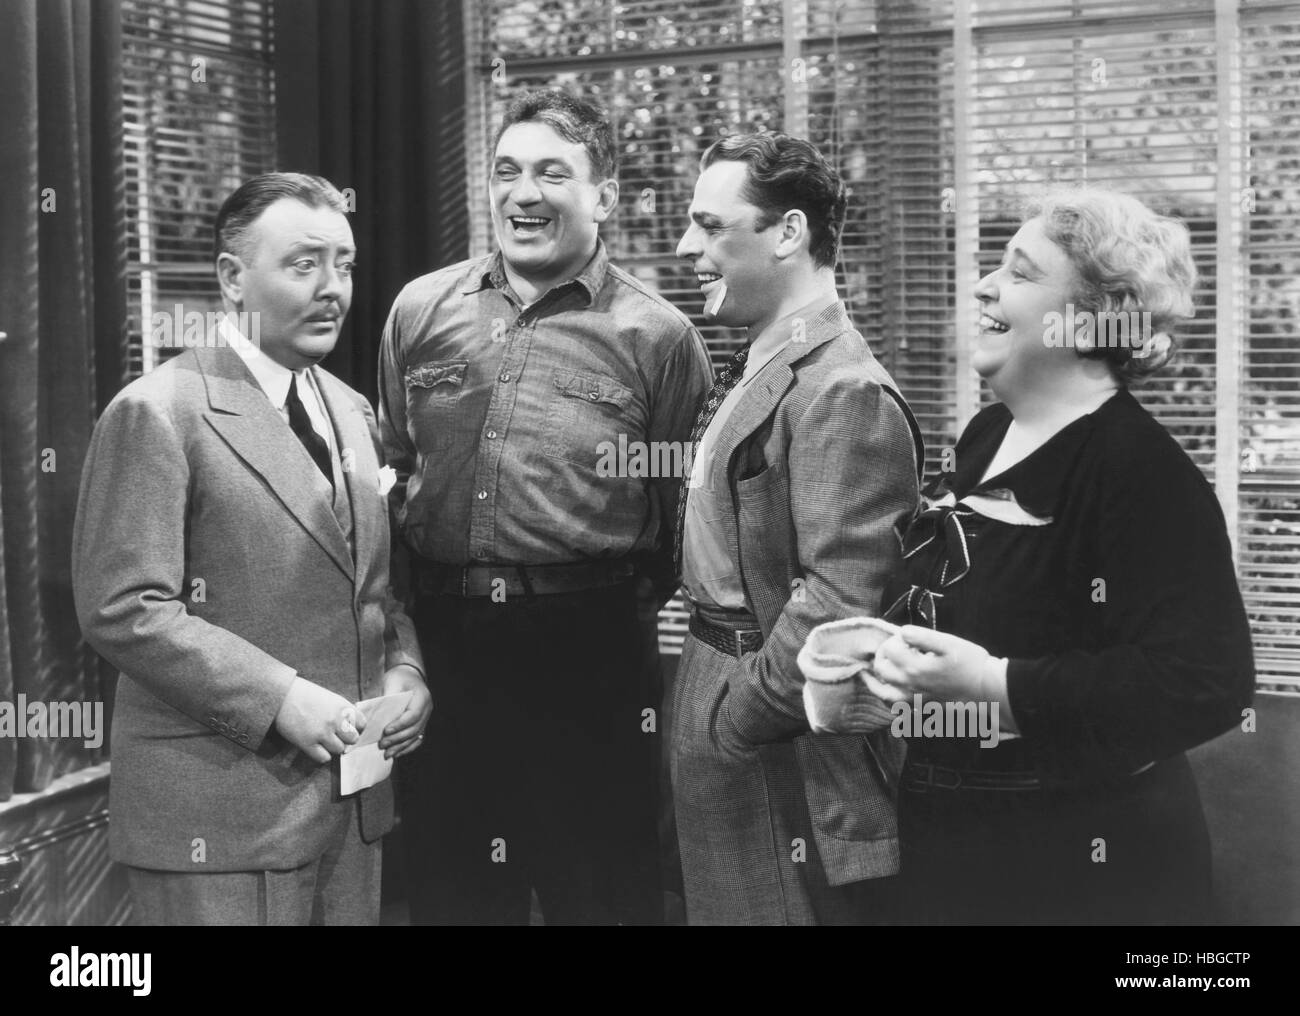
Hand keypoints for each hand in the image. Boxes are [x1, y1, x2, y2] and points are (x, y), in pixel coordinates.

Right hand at [274, 677, 365, 763]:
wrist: (281, 695)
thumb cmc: (305, 694)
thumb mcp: (329, 697)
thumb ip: (341, 711)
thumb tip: (352, 727)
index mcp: (342, 706)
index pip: (362, 724)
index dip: (356, 728)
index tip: (348, 728)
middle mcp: (335, 720)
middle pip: (353, 739)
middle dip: (345, 739)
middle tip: (335, 735)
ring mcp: (322, 732)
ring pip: (339, 750)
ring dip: (333, 747)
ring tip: (323, 739)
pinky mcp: (308, 743)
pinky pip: (324, 758)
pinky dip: (321, 754)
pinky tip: (315, 746)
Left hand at [378, 664, 431, 758]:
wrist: (408, 675)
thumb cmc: (400, 677)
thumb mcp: (393, 683)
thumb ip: (387, 699)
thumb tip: (374, 717)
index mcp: (422, 697)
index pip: (413, 715)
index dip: (400, 725)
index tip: (386, 731)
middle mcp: (427, 709)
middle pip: (414, 728)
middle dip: (397, 739)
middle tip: (382, 744)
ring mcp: (426, 717)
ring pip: (415, 736)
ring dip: (401, 746)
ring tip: (387, 754)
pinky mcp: (421, 723)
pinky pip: (417, 738)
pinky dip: (407, 747)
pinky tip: (398, 753)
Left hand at [872, 625, 1003, 703]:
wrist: (988, 691)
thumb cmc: (971, 664)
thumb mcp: (948, 643)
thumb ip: (922, 636)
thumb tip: (903, 632)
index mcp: (914, 667)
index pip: (890, 649)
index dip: (894, 638)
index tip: (905, 636)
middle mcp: (910, 685)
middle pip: (882, 669)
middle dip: (882, 655)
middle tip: (892, 648)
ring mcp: (915, 700)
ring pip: (884, 694)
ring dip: (876, 681)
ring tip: (871, 673)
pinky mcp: (922, 709)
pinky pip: (898, 711)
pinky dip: (889, 702)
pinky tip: (890, 693)